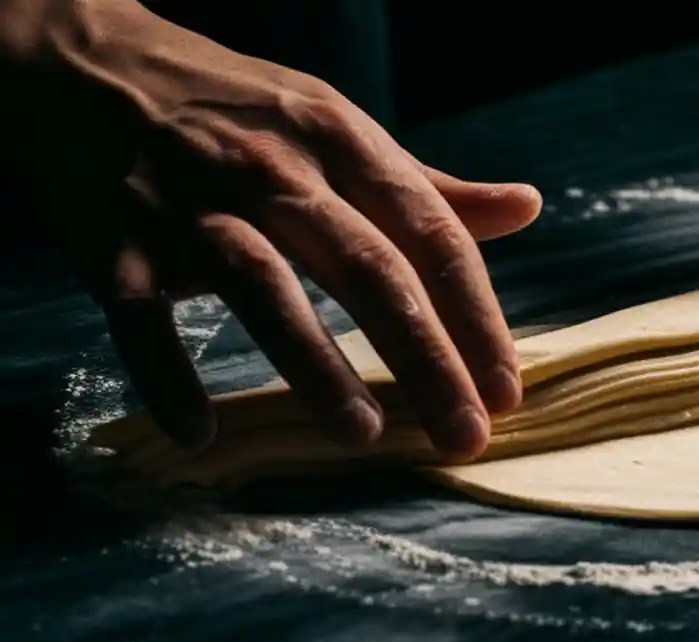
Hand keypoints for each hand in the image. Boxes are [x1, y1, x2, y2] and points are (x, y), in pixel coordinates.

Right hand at [0, 0, 540, 459]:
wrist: (88, 64)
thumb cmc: (238, 112)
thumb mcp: (338, 127)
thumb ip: (428, 185)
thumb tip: (526, 208)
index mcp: (341, 140)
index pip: (430, 233)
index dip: (475, 315)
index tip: (507, 389)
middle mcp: (273, 169)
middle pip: (366, 268)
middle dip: (425, 357)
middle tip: (465, 434)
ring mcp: (188, 204)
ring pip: (262, 287)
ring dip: (314, 366)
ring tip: (364, 436)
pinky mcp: (112, 242)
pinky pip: (140, 318)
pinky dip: (167, 377)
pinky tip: (201, 434)